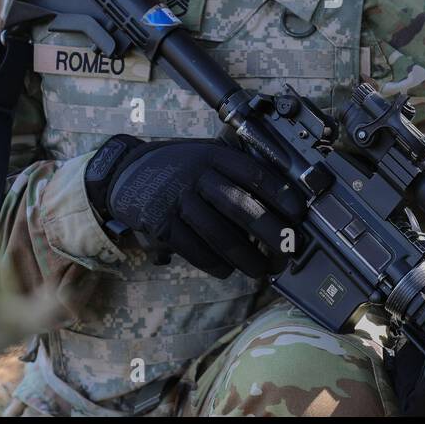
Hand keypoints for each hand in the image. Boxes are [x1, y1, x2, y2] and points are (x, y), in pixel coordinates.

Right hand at [84, 134, 305, 279]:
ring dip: (247, 258)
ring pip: (220, 234)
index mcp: (213, 154)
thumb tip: (280, 200)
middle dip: (271, 234)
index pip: (254, 173)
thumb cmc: (179, 167)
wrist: (125, 173)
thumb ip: (235, 169)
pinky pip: (194, 249)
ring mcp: (177, 200)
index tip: (299, 213)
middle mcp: (196, 175)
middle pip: (242, 207)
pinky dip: (215, 263)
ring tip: (262, 270)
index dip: (280, 194)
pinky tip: (228, 269)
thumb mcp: (206, 153)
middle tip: (288, 251)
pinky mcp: (161, 223)